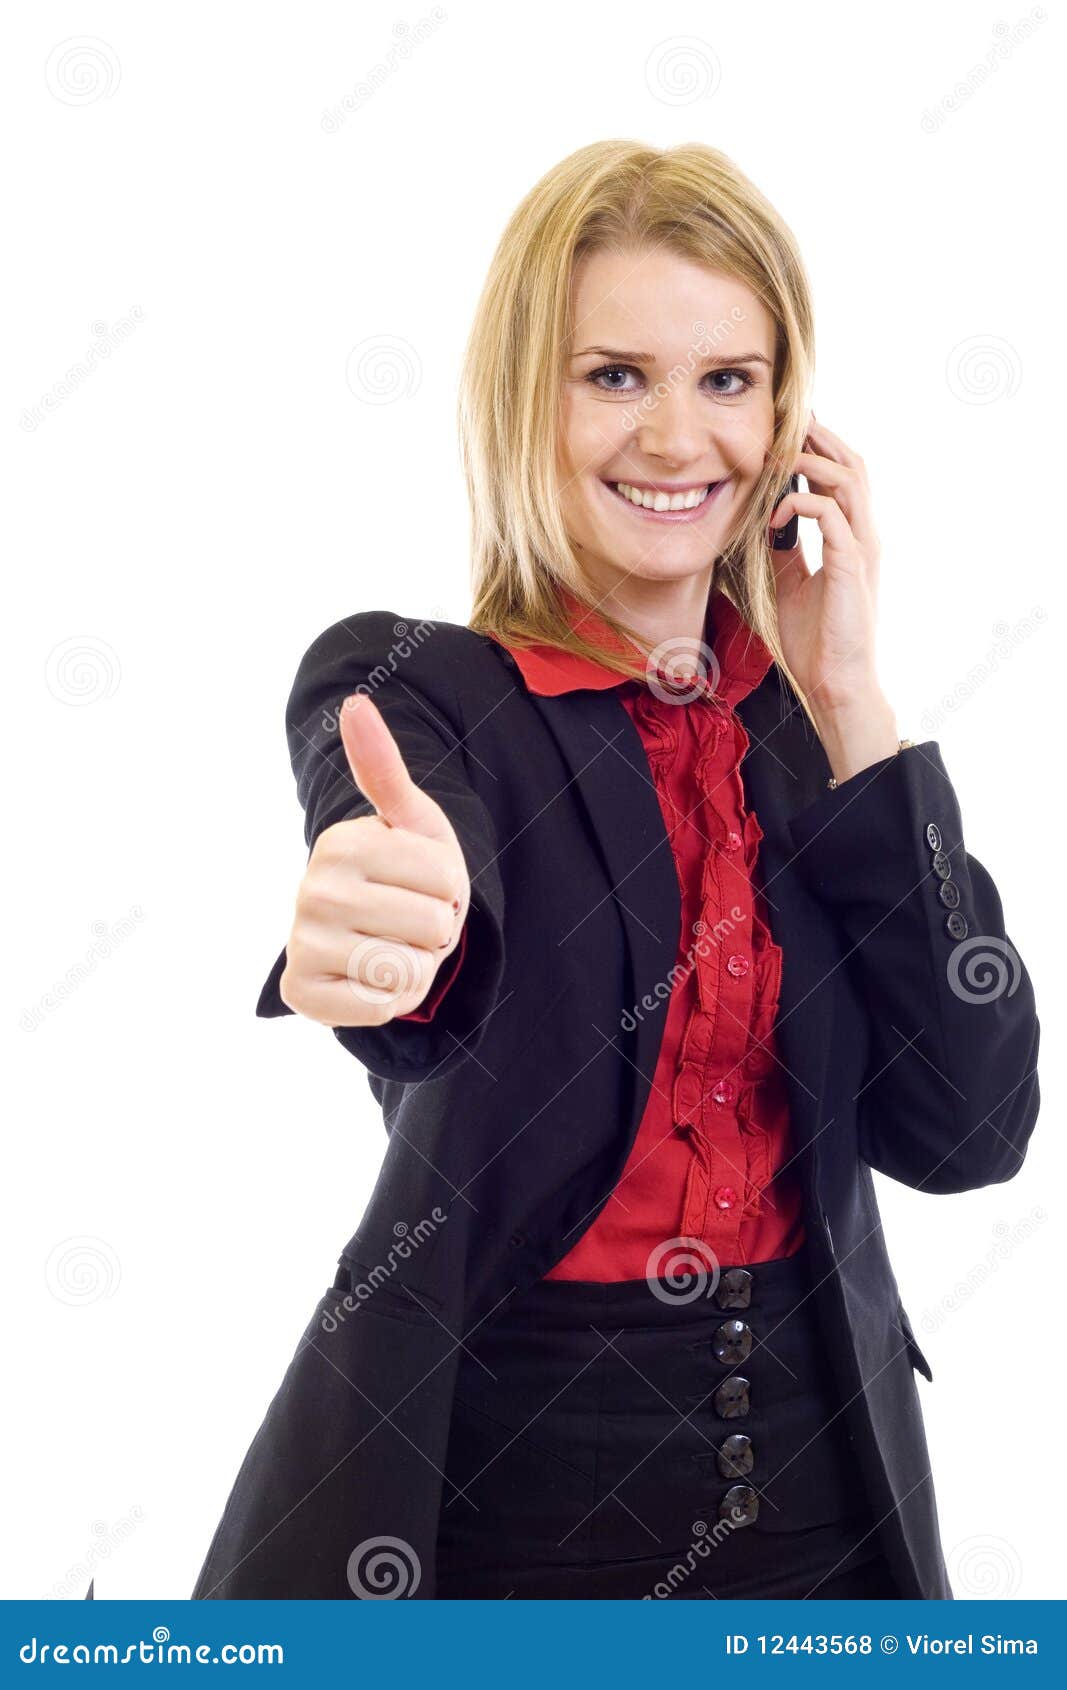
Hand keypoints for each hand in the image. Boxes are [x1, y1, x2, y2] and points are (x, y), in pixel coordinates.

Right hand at [279, 692, 469, 1026]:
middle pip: (433, 927)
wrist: (369, 937)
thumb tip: (354, 703)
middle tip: (406, 921)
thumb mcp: (410, 822)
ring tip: (391, 947)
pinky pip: (380, 1007)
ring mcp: (302, 942)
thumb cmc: (402, 875)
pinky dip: (388, 1001)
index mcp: (342, 843)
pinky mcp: (301, 993)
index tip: (419, 883)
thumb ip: (384, 767)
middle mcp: (312, 889)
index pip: (446, 879)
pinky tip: (369, 979)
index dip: (449, 888)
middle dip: (435, 932)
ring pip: (409, 971)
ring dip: (415, 968)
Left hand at [769, 414, 884, 714]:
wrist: (834, 682)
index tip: (785, 433)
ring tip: (777, 460)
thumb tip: (763, 520)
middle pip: (852, 463)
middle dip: (820, 437)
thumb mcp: (790, 584)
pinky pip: (830, 515)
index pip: (842, 475)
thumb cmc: (815, 640)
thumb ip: (783, 550)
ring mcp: (861, 548)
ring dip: (810, 461)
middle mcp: (862, 535)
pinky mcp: (851, 565)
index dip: (818, 448)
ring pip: (848, 478)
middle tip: (785, 422)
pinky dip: (799, 504)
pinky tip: (773, 516)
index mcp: (850, 537)